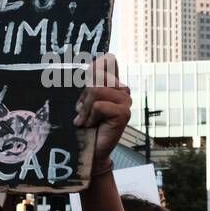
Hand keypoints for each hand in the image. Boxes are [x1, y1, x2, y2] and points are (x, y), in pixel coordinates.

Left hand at [74, 54, 129, 170]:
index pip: (108, 60)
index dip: (96, 66)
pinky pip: (99, 105)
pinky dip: (91, 117)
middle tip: (83, 113)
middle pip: (96, 77)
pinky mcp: (124, 113)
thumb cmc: (85, 126)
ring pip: (96, 91)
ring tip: (87, 121)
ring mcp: (126, 101)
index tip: (89, 74)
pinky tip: (94, 126)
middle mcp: (123, 90)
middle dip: (84, 97)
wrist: (90, 150)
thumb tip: (95, 62)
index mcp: (114, 84)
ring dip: (86, 110)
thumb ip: (90, 82)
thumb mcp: (84, 100)